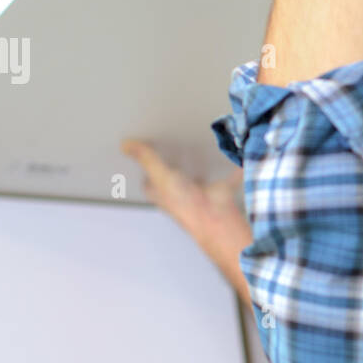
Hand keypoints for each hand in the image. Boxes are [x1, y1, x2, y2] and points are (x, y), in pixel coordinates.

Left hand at [121, 140, 251, 285]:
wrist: (216, 217)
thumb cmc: (187, 205)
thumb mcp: (161, 175)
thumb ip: (146, 158)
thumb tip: (126, 145)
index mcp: (163, 194)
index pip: (149, 184)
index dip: (145, 173)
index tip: (143, 158)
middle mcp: (180, 196)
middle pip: (171, 183)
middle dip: (170, 172)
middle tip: (169, 157)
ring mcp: (200, 195)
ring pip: (197, 182)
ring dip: (197, 172)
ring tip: (198, 155)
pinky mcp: (219, 192)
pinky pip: (227, 178)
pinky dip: (232, 170)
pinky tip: (236, 158)